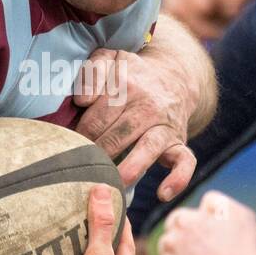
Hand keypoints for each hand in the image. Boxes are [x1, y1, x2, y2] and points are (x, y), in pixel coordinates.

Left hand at [74, 47, 196, 195]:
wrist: (174, 77)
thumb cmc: (130, 75)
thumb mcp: (109, 60)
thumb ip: (91, 72)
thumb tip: (83, 100)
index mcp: (127, 85)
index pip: (96, 117)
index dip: (80, 134)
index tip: (70, 144)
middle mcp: (148, 106)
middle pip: (117, 135)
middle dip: (97, 154)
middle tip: (82, 167)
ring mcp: (166, 125)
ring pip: (148, 148)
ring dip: (131, 167)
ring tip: (114, 182)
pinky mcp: (179, 142)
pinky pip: (184, 162)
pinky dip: (177, 179)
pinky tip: (162, 194)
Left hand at [155, 191, 255, 254]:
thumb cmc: (246, 251)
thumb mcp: (236, 213)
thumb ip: (213, 202)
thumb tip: (201, 202)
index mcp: (182, 221)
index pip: (176, 222)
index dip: (192, 232)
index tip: (205, 244)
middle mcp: (169, 242)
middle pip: (168, 244)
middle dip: (182, 251)